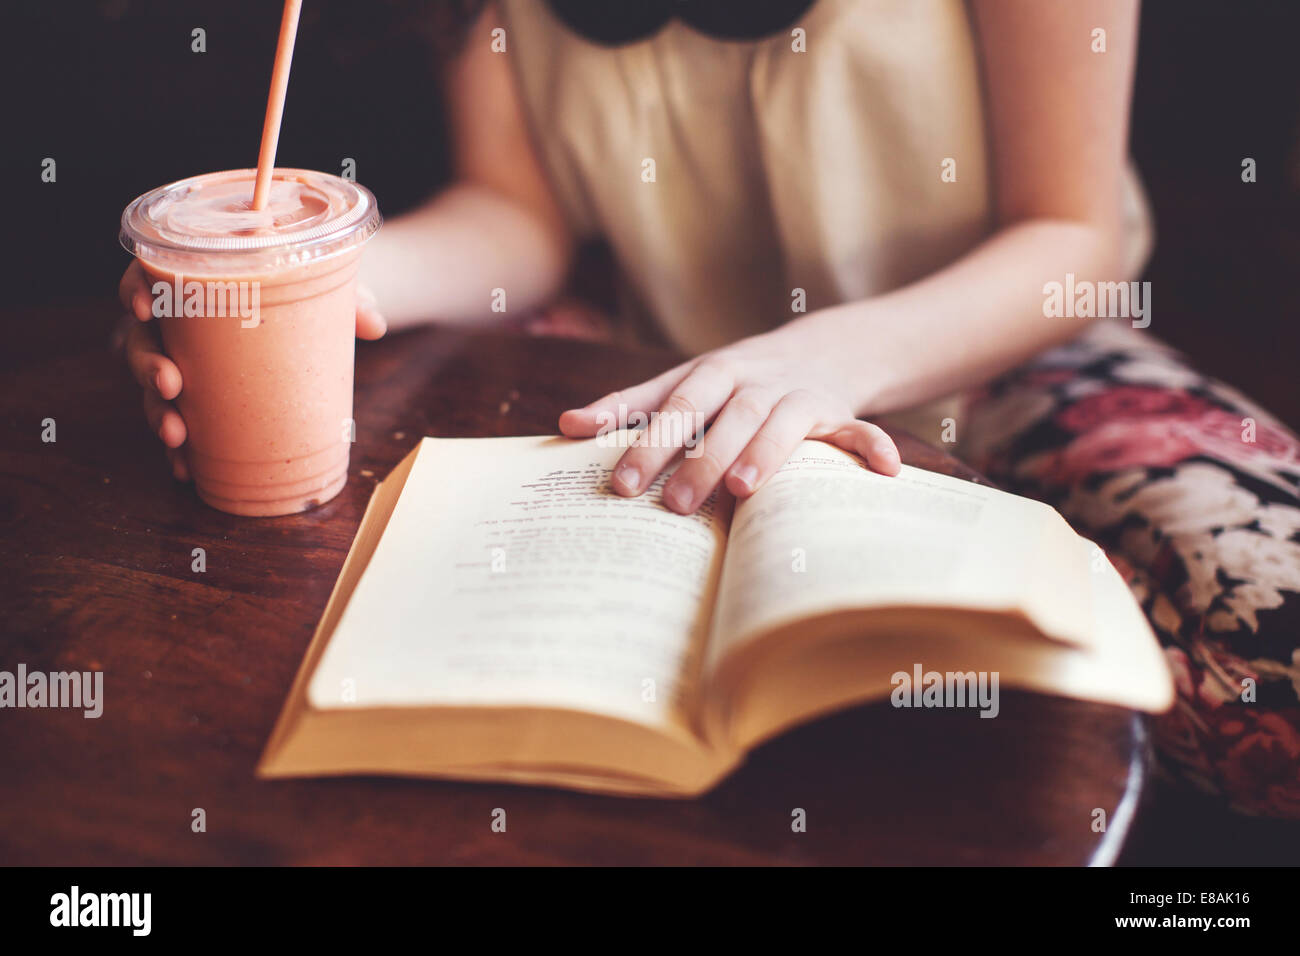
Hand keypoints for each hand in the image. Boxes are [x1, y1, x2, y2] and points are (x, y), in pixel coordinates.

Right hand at [113, 261, 387, 480]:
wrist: (313, 316)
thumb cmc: (305, 294)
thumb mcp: (324, 290)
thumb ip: (346, 301)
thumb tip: (375, 326)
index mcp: (193, 282)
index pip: (146, 278)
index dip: (134, 290)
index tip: (145, 306)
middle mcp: (176, 324)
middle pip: (138, 339)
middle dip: (146, 364)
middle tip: (171, 382)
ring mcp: (181, 363)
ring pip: (151, 387)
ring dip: (157, 412)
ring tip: (178, 434)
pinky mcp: (197, 399)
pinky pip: (176, 422)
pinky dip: (177, 448)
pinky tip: (185, 468)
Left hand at [557, 324, 899, 513]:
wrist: (817, 346)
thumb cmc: (732, 379)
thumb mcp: (681, 383)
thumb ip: (629, 404)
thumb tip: (565, 424)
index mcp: (711, 373)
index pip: (673, 403)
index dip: (646, 439)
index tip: (618, 481)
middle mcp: (753, 380)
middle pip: (723, 416)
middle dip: (698, 457)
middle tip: (673, 505)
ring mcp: (798, 395)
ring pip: (782, 421)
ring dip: (766, 451)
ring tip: (744, 489)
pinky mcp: (838, 413)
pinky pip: (859, 430)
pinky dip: (872, 447)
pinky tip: (886, 471)